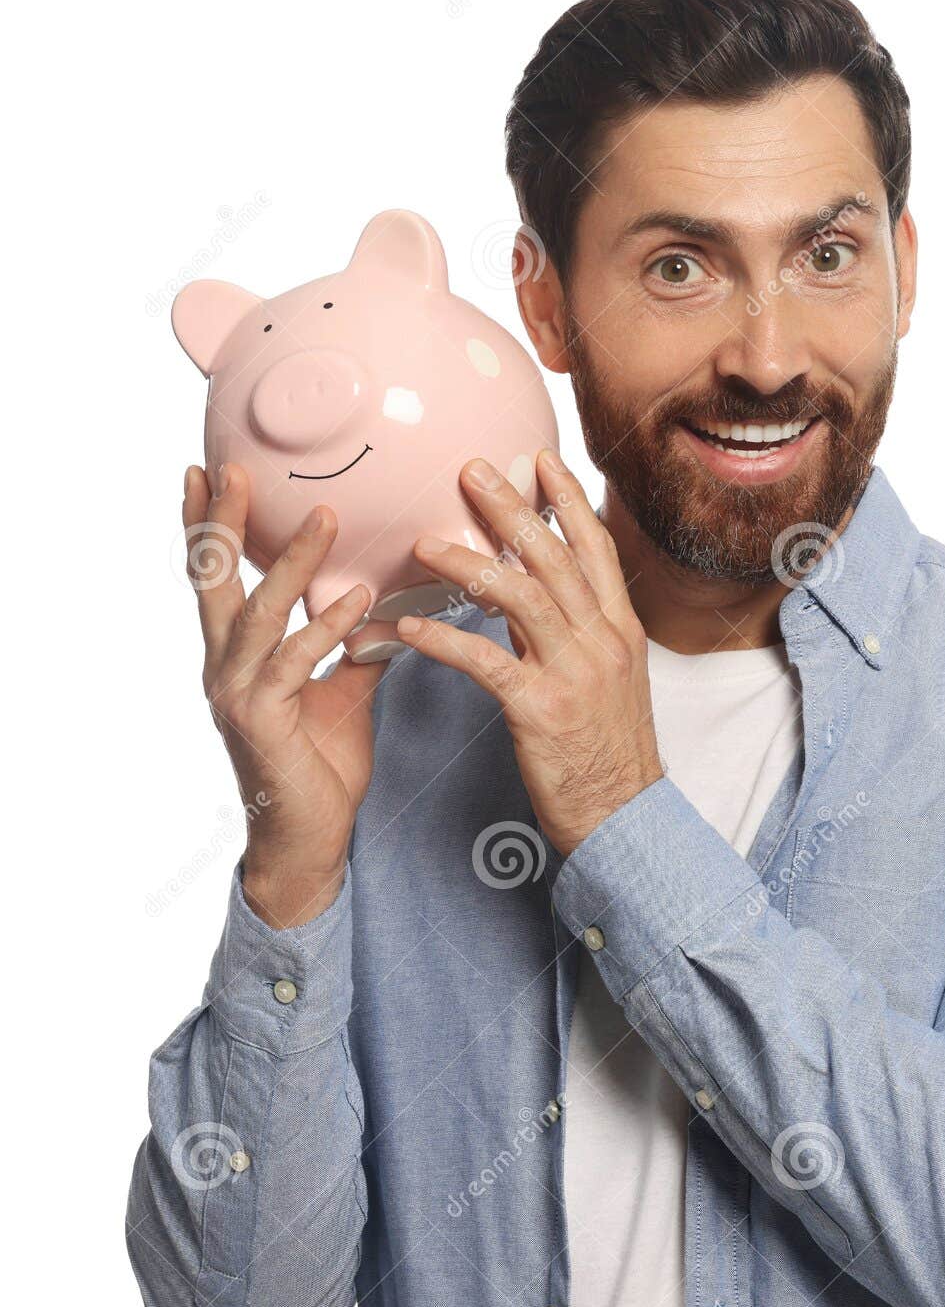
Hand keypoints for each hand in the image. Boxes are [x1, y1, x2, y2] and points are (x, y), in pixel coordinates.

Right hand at [184, 462, 387, 927]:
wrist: (310, 839)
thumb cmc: (320, 768)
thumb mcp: (341, 694)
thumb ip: (350, 648)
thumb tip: (378, 603)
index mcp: (236, 657)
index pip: (217, 579)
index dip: (208, 527)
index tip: (204, 472)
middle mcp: (225, 667)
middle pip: (216, 581)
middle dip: (223, 522)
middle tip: (233, 466)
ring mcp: (237, 692)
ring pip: (261, 612)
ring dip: (295, 561)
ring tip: (325, 516)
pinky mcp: (262, 720)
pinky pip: (295, 661)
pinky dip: (326, 627)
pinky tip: (356, 600)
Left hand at [395, 449, 663, 857]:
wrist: (625, 820)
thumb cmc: (610, 755)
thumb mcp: (610, 682)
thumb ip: (577, 634)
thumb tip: (540, 595)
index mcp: (620, 631)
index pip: (595, 549)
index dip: (568, 500)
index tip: (540, 458)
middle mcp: (602, 642)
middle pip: (554, 558)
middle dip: (511, 509)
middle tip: (470, 469)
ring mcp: (574, 674)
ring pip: (521, 598)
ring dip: (469, 563)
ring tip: (424, 542)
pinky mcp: (541, 711)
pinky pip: (486, 663)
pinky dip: (446, 639)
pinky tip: (409, 627)